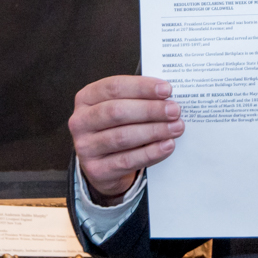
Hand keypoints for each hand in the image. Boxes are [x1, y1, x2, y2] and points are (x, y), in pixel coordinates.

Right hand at [68, 76, 183, 204]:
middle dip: (150, 110)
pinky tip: (167, 145)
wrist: (105, 163)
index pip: (114, 87)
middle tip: (175, 110)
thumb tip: (167, 95)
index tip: (167, 89)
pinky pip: (127, 160)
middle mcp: (81, 121)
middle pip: (117, 111)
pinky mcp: (95, 170)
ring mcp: (85, 147)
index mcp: (86, 97)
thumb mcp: (122, 106)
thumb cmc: (118, 126)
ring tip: (176, 127)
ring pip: (123, 137)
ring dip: (154, 131)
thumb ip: (138, 98)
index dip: (142, 87)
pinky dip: (151, 152)